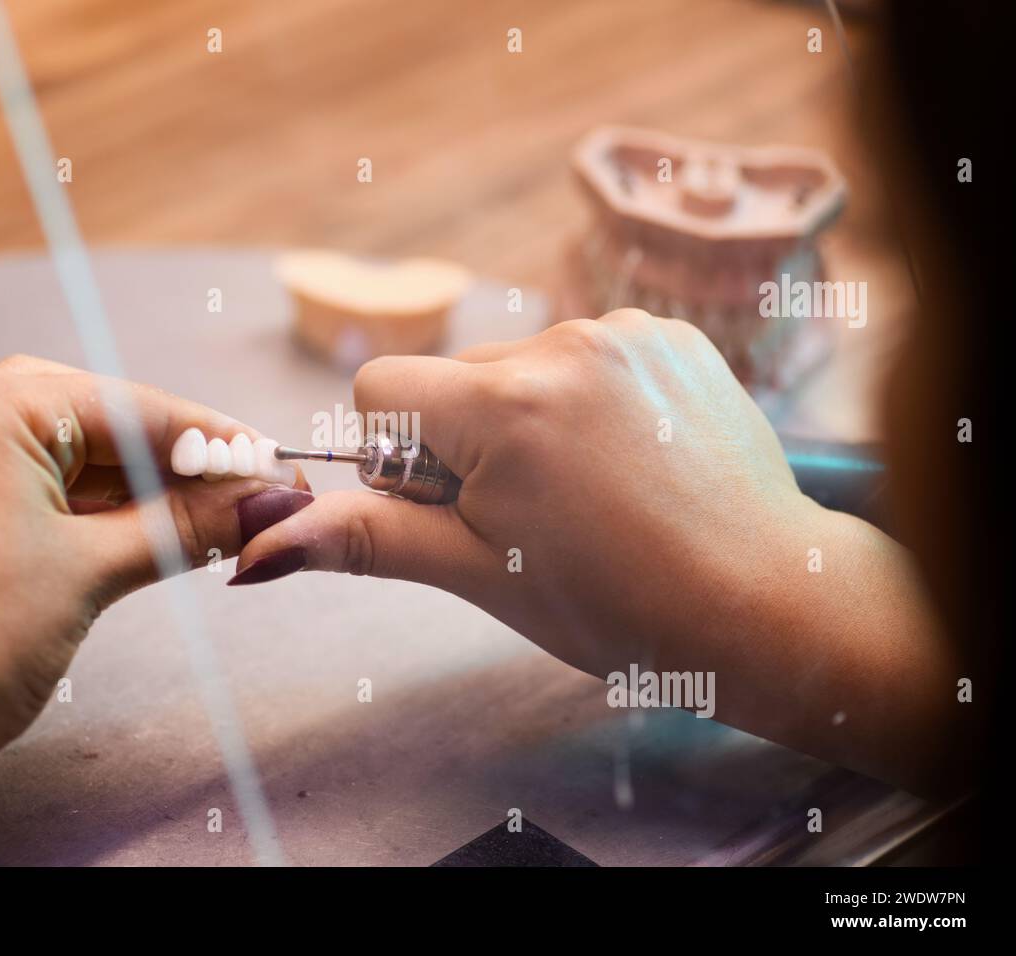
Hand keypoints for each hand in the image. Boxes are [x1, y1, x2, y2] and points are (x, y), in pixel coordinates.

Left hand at [0, 355, 310, 788]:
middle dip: (172, 461)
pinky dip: (77, 500)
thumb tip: (263, 504)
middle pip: (95, 419)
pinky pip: (20, 475)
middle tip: (243, 493)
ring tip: (199, 518)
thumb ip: (184, 524)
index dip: (213, 441)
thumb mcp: (91, 572)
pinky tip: (133, 525)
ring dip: (128, 484)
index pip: (131, 408)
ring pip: (58, 449)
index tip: (273, 463)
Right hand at [233, 311, 956, 791]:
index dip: (399, 458)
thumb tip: (252, 550)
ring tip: (586, 492)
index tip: (456, 506)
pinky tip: (625, 460)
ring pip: (517, 367)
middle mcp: (562, 344)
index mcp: (503, 405)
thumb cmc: (615, 604)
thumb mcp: (477, 573)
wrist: (763, 601)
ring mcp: (624, 332)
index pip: (382, 391)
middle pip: (451, 379)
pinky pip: (582, 354)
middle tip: (529, 514)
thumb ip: (364, 540)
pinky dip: (582, 401)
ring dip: (523, 420)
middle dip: (462, 441)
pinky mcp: (669, 334)